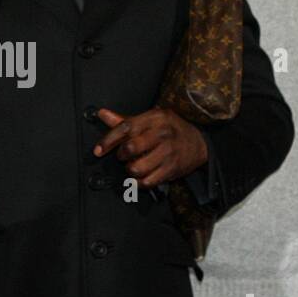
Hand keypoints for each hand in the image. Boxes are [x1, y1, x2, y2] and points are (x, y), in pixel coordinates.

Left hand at [93, 107, 207, 186]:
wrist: (199, 142)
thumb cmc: (170, 129)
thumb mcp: (151, 119)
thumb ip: (125, 119)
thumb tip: (102, 114)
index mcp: (155, 118)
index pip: (126, 127)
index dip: (108, 140)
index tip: (98, 150)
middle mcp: (162, 134)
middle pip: (131, 148)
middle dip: (121, 155)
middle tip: (123, 156)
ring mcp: (168, 152)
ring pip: (137, 167)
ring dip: (130, 170)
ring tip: (133, 165)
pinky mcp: (172, 169)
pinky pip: (148, 181)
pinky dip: (138, 182)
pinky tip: (139, 177)